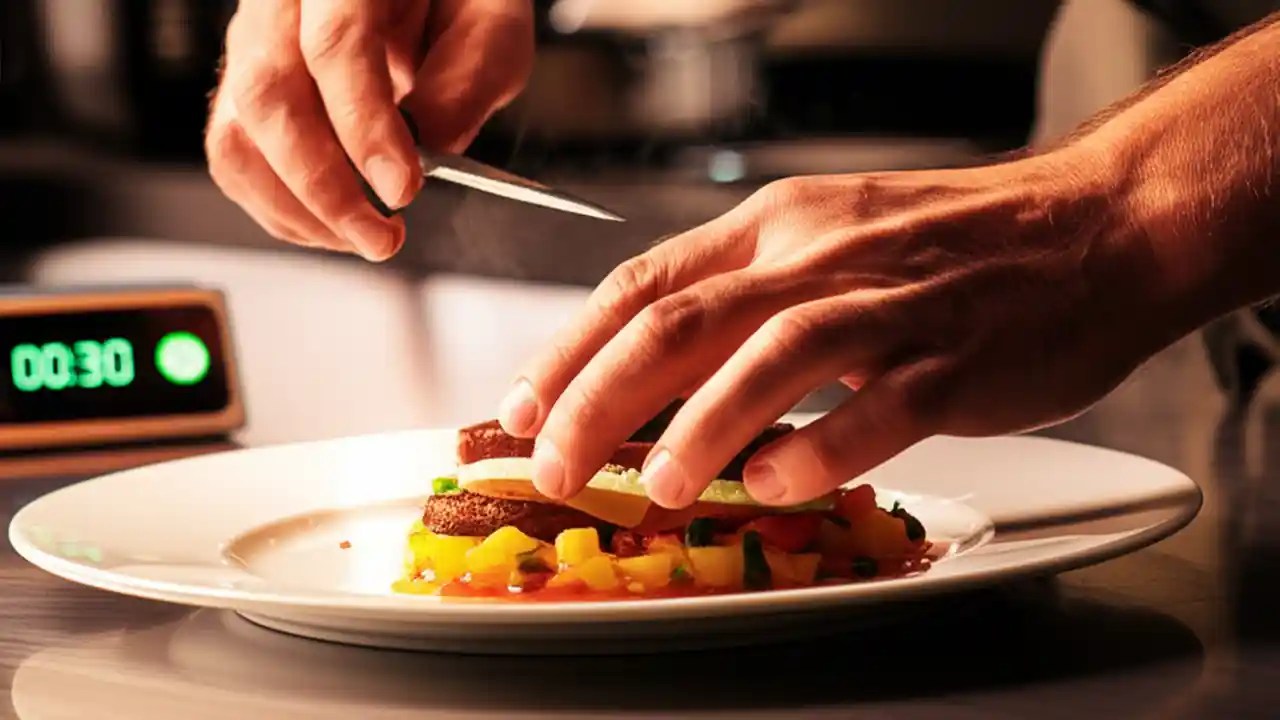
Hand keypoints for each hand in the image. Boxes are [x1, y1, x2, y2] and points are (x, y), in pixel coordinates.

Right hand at [205, 0, 533, 260]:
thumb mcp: (491, 21)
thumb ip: (468, 78)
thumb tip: (430, 146)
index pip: (335, 47)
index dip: (364, 127)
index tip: (402, 188)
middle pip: (270, 95)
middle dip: (326, 187)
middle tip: (382, 236)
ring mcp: (252, 41)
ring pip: (238, 132)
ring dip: (297, 208)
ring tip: (363, 238)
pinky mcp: (244, 84)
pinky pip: (236, 154)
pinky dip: (279, 206)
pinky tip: (333, 225)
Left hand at [497, 149, 1173, 507]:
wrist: (1090, 226)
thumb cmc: (947, 246)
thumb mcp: (824, 240)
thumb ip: (740, 295)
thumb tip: (645, 370)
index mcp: (775, 224)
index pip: (645, 283)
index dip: (570, 347)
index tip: (521, 404)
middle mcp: (819, 253)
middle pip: (684, 318)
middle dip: (598, 395)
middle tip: (551, 461)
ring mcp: (890, 303)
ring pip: (774, 351)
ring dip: (701, 420)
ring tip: (655, 481)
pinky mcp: (956, 356)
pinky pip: (879, 403)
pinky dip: (820, 445)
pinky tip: (775, 482)